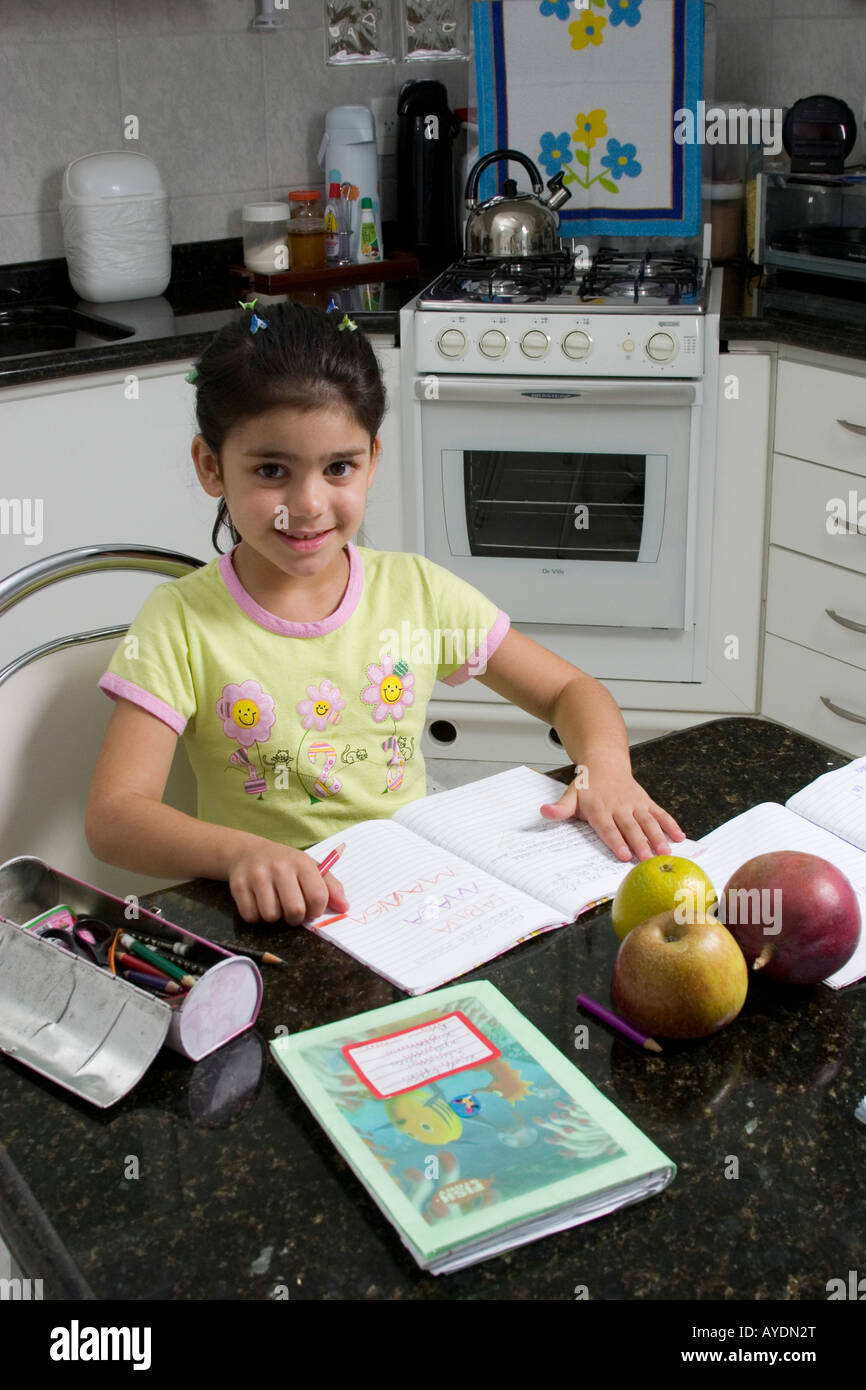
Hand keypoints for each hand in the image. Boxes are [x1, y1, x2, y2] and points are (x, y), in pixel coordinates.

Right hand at [226, 839, 348, 924]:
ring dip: (274, 917)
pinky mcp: (238, 886)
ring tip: (274, 904)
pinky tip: (258, 903)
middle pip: (294, 911)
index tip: (311, 910)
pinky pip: (251, 916)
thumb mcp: (310, 868)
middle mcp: (279, 867)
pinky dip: (255, 916)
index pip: (318, 897)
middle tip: (292, 912)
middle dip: (295, 919)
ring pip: (271, 916)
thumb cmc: (285, 864)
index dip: (317, 912)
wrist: (247, 852)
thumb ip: (330, 887)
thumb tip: (344, 907)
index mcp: (302, 863)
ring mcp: (257, 876)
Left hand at [540, 767, 685, 862]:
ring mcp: (635, 803)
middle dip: (640, 843)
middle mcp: (619, 805)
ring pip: (648, 821)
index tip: (622, 855)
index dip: (615, 841)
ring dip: (658, 836)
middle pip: (630, 826)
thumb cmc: (587, 786)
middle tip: (647, 859)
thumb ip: (561, 807)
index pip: (607, 826)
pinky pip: (660, 813)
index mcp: (599, 807)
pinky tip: (680, 837)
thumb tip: (546, 812)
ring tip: (666, 852)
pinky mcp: (647, 802)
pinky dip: (671, 824)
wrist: (605, 763)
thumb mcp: (570, 794)